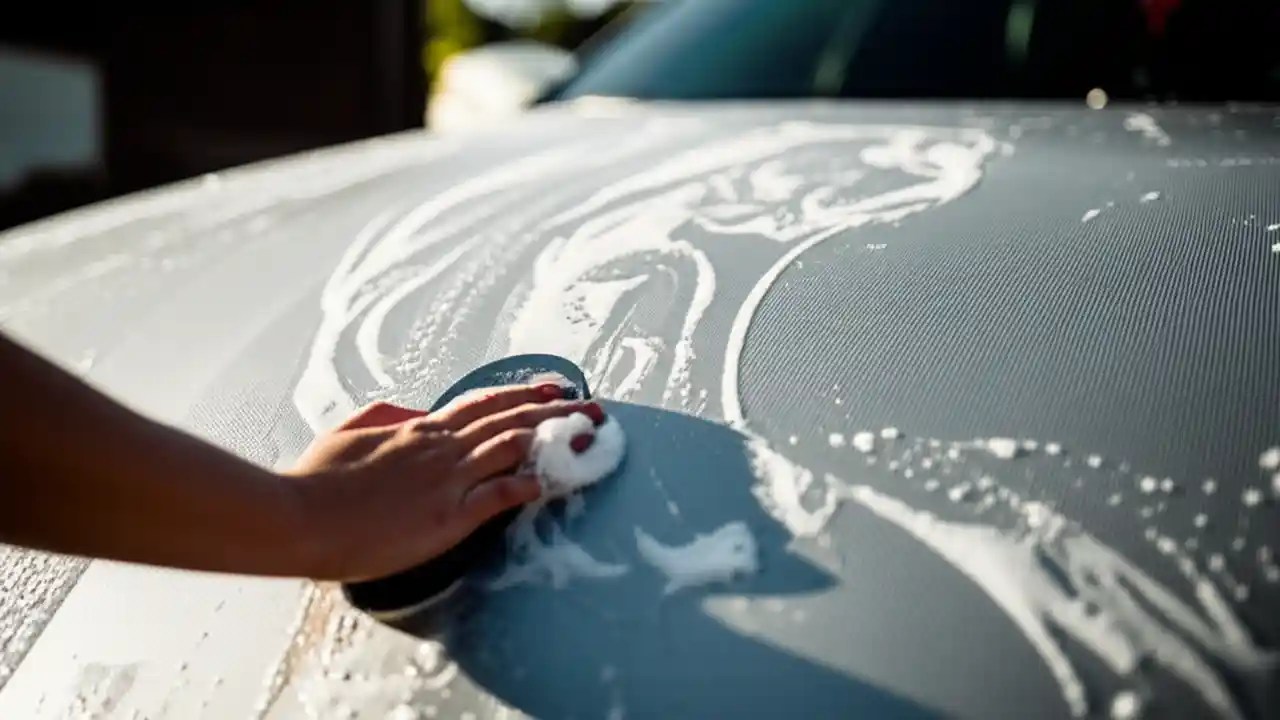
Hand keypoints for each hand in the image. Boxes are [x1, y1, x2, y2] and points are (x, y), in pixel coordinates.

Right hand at [283, 384, 605, 580]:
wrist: (301, 518)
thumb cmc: (317, 479)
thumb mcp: (348, 432)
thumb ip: (384, 417)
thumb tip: (411, 413)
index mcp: (419, 429)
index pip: (482, 403)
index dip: (521, 394)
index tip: (552, 387)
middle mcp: (441, 447)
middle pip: (509, 419)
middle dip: (554, 410)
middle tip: (589, 406)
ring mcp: (447, 481)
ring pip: (512, 447)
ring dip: (553, 439)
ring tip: (586, 434)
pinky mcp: (447, 517)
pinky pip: (499, 496)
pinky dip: (530, 486)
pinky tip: (554, 481)